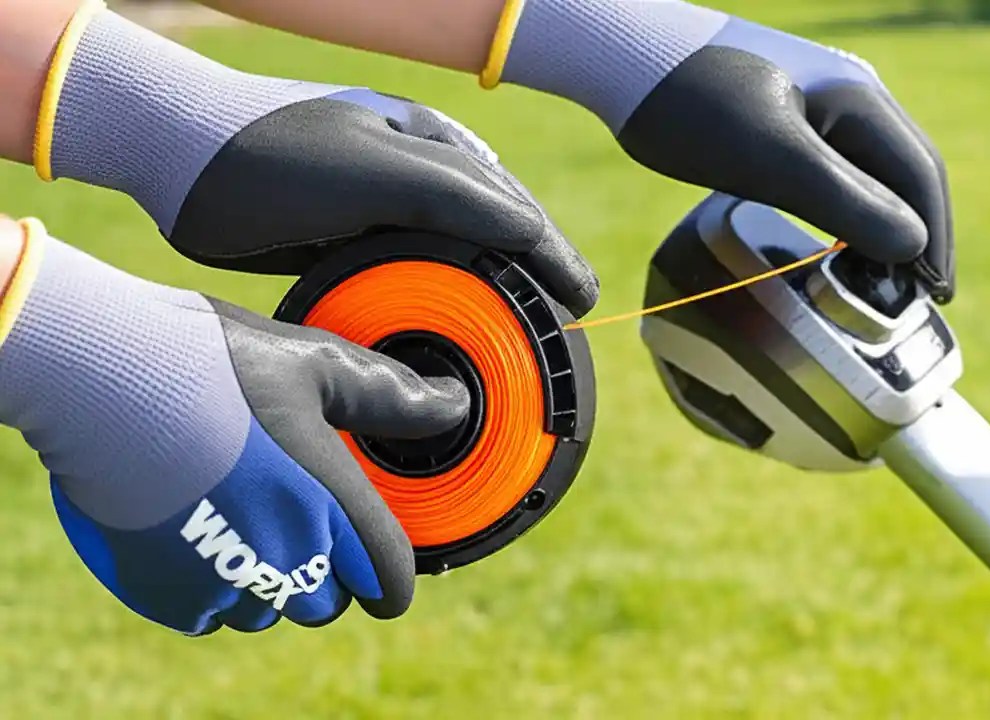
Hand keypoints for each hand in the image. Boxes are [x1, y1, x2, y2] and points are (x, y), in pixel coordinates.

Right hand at [0, 218, 468, 634]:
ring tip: (245, 515)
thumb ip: (391, 397)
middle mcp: (285, 558)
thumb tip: (453, 404)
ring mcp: (222, 582)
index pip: (388, 582)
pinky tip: (201, 530)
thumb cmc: (215, 366)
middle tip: (301, 514)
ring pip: (269, 611)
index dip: (392, 577)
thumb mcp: (317, 363)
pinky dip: (214, 586)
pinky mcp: (167, 591)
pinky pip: (210, 613)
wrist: (104, 379)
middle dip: (328, 571)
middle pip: (328, 602)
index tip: (382, 564)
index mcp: (332, 508)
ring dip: (270, 581)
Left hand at [36, 6, 596, 315]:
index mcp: (435, 142)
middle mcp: (418, 169)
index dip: (555, 253)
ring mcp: (385, 202)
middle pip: (496, 230)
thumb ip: (457, 198)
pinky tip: (450, 323)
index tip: (585, 300)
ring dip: (491, 290)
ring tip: (522, 333)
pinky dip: (441, 297)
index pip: (515, 205)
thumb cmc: (273, 156)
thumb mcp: (375, 173)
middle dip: (535, 274)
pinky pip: (414, 269)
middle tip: (566, 323)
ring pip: (458, 253)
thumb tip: (535, 232)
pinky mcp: (351, 233)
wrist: (177, 158)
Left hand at [498, 0, 953, 301]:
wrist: (622, 52)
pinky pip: (835, 165)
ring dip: (885, 222)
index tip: (939, 296)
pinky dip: (849, 207)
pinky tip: (838, 236)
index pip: (921, 174)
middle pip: (906, 170)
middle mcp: (848, 94)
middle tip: (922, 295)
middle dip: (920, 232)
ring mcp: (816, 99)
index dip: (936, 238)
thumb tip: (913, 247)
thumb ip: (844, 201)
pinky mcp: (783, 111)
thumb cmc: (691, 104)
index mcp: (856, 99)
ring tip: (887, 277)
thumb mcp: (769, 159)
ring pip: (871, 169)